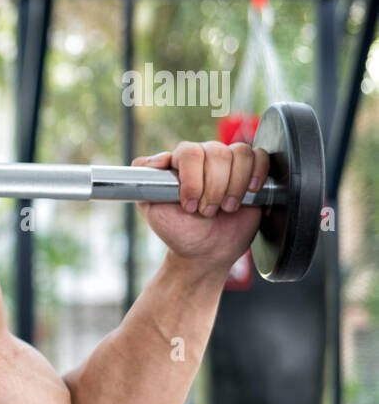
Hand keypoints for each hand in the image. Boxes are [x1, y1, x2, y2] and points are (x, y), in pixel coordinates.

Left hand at [130, 140, 270, 272]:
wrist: (205, 251)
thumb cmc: (178, 230)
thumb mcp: (152, 209)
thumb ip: (144, 183)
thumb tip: (158, 159)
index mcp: (179, 161)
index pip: (189, 152)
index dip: (193, 180)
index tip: (189, 206)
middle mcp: (204, 156)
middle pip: (217, 153)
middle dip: (214, 188)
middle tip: (207, 212)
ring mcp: (228, 162)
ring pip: (240, 154)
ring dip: (235, 186)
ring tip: (226, 208)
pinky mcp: (251, 171)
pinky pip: (259, 156)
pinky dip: (257, 172)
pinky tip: (250, 192)